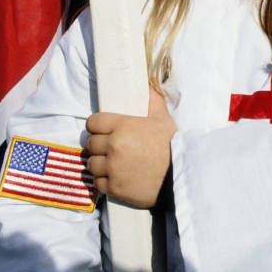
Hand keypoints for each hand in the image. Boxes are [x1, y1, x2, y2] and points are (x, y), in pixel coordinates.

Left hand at [85, 89, 176, 207]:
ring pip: (91, 163)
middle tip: (108, 148)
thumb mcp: (162, 118)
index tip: (101, 130)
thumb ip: (152, 100)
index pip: (93, 122)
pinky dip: (104, 180)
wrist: (180, 175)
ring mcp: (113, 168)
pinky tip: (115, 177)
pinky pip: (98, 183)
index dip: (96, 126)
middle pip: (90, 143)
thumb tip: (148, 84)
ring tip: (110, 163)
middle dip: (98, 145)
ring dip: (99, 163)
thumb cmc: (172, 145)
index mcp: (123, 126)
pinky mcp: (115, 187)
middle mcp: (114, 146)